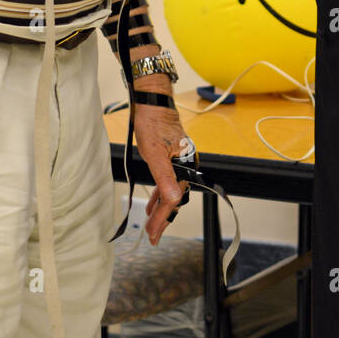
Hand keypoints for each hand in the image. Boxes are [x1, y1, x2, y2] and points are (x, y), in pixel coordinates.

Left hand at [132, 91, 190, 244]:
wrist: (152, 101)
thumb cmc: (153, 124)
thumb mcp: (155, 153)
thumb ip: (164, 177)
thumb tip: (174, 199)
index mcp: (186, 166)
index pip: (173, 199)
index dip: (162, 218)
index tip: (153, 233)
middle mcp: (186, 166)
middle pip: (175, 199)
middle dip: (163, 218)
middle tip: (152, 235)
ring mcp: (180, 162)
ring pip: (171, 191)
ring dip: (161, 208)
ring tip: (152, 223)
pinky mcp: (172, 158)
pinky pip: (168, 182)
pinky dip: (160, 194)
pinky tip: (153, 202)